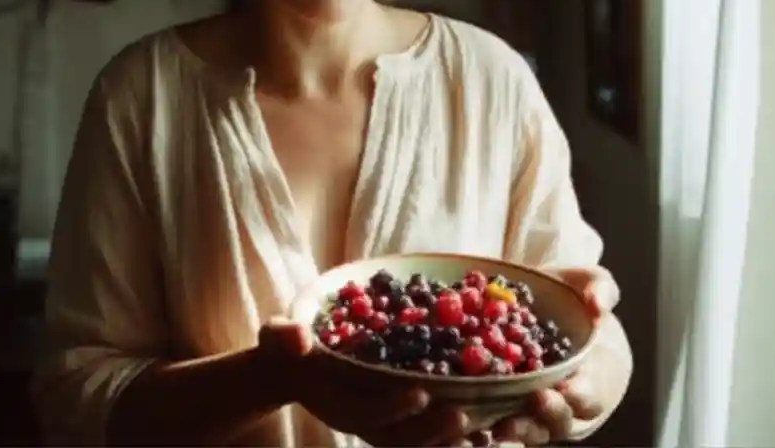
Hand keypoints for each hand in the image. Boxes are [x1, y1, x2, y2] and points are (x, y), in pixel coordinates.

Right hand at [258, 318, 470, 445]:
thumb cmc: (290, 348)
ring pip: (423, 444)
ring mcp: (388, 427)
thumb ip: (284, 337)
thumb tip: (295, 338)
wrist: (299, 368)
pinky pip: (437, 438)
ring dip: (454, 442)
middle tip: (463, 417)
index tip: (419, 393)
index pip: (365, 414)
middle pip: (402, 438)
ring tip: (488, 432)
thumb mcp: (279, 338)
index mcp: (339, 405)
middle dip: (432, 431)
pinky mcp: (407, 423)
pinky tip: (495, 430)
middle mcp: (367, 424)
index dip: (391, 407)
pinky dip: (463, 437)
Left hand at [486, 266, 620, 445]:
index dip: (578, 395)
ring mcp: (537, 412)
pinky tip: (466, 427)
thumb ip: (600, 289)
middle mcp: (566, 403)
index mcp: (593, 377)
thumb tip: (598, 305)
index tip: (562, 389)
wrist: (541, 304)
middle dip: (540, 419)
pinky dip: (484, 430)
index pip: (590, 395)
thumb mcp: (590, 283)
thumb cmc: (572, 298)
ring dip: (512, 432)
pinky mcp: (508, 409)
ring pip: (528, 431)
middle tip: (521, 412)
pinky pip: (499, 425)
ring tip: (493, 428)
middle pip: (557, 422)